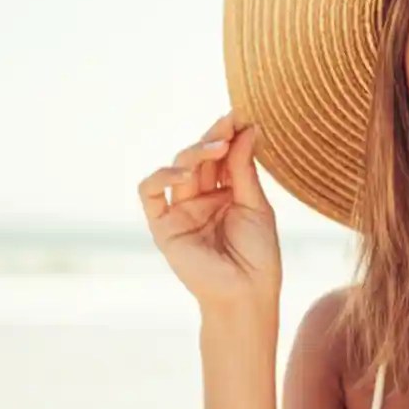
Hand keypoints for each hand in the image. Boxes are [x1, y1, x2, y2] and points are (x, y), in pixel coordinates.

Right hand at [137, 112, 280, 313]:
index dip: (230, 135)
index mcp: (227, 192)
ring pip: (178, 167)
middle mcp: (202, 197)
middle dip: (215, 137)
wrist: (246, 294)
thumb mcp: (255, 205)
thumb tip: (247, 128)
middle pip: (201, 157)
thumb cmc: (258, 255)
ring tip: (218, 145)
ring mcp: (181, 210)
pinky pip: (150, 193)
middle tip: (231, 121)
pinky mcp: (163, 226)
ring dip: (196, 151)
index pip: (223, 155)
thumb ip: (244, 168)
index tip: (243, 115)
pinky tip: (183, 171)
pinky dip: (161, 176)